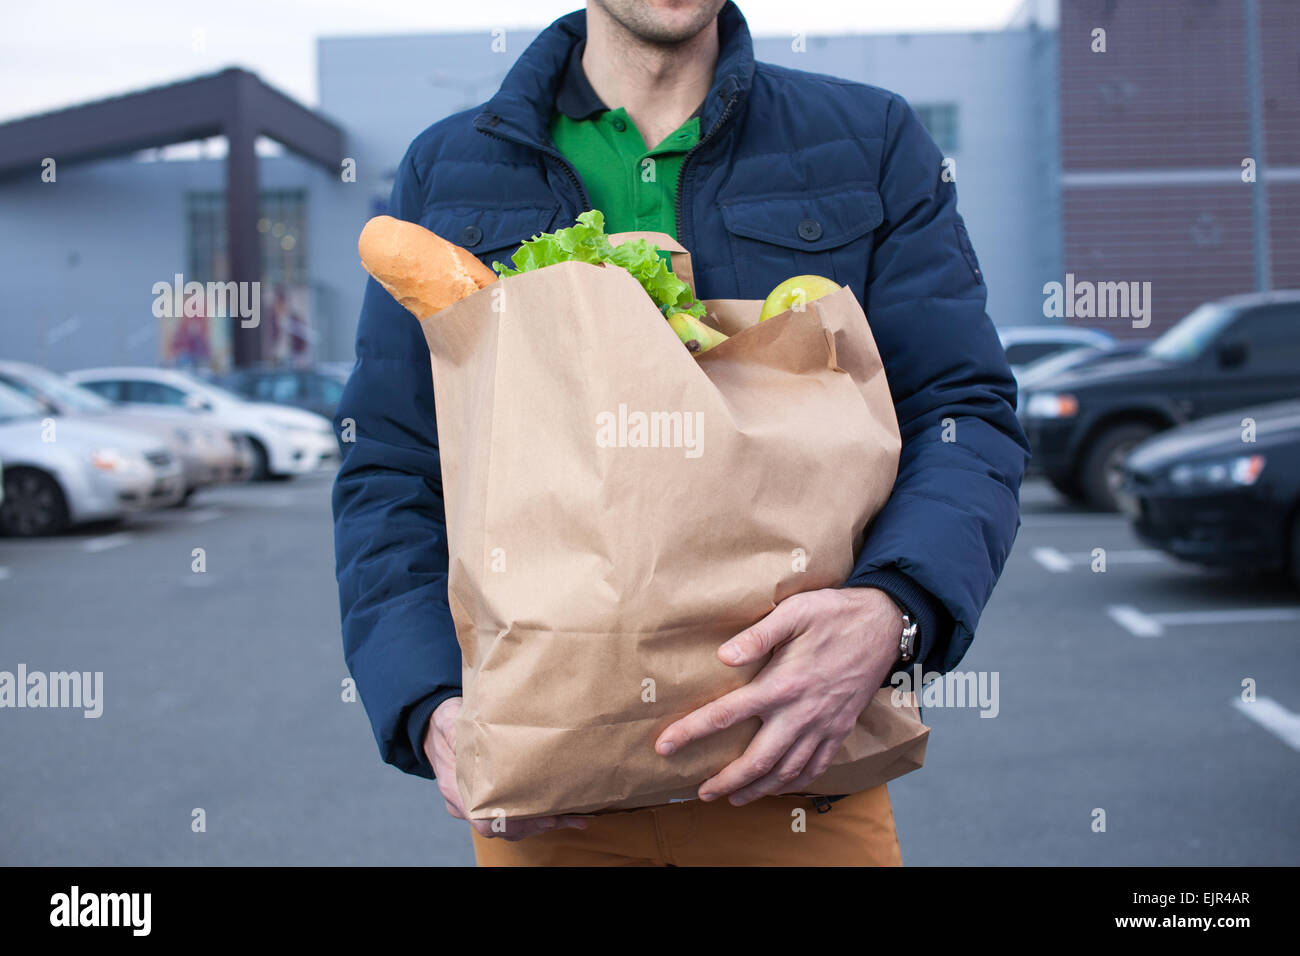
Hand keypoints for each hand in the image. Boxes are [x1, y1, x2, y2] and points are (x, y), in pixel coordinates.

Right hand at [423, 696, 588, 840]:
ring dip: (540, 823)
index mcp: (456, 787)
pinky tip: (561, 811)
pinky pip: (512, 813)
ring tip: (573, 817)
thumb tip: (475, 736)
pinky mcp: (489, 797)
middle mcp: (466, 802)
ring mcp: (477, 802)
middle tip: (566, 817)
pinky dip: (536, 815)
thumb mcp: (449, 723)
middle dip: (536, 825)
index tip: (539, 818)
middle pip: (502, 826)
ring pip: (509, 824)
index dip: (511, 823)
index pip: (482, 819)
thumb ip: (460, 733)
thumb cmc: (443, 725)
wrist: (433, 727)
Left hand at [654, 587, 901, 806]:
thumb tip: (723, 656)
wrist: (884, 625)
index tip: (666, 747)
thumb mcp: (795, 612)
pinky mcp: (840, 729)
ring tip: (734, 798)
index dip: (692, 732)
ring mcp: (823, 726)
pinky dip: (795, 783)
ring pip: (787, 771)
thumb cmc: (835, 614)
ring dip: (758, 789)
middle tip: (702, 793)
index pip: (727, 714)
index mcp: (782, 684)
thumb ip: (758, 635)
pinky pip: (816, 767)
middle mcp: (801, 713)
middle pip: (757, 760)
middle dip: (727, 780)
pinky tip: (780, 787)